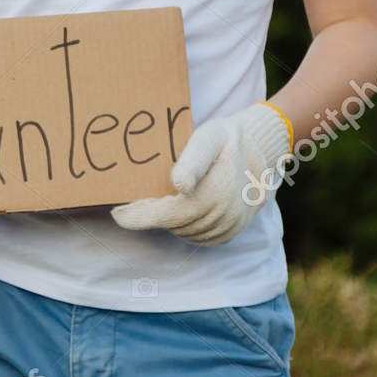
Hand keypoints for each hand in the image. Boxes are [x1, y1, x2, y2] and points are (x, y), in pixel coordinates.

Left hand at [109, 101, 292, 244]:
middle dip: (148, 216)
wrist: (260, 152)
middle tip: (130, 205)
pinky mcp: (230, 232)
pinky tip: (177, 210)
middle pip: (171, 224)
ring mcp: (227, 227)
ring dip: (167, 222)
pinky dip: (184, 227)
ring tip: (154, 204)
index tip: (117, 213)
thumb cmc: (226, 140)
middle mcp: (221, 216)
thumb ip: (192, 161)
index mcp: (211, 195)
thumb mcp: (208, 139)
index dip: (138, 218)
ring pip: (184, 232)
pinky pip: (198, 237)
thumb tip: (178, 185)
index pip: (165, 215)